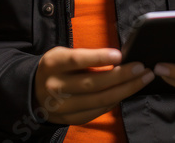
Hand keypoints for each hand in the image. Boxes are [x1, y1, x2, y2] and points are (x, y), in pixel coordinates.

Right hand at [33, 46, 155, 124]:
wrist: (32, 92)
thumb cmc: (56, 68)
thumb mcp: (62, 54)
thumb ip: (85, 57)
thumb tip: (118, 58)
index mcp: (53, 64)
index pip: (78, 60)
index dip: (99, 58)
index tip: (121, 55)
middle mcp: (56, 86)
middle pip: (93, 84)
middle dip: (121, 76)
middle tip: (142, 68)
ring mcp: (62, 106)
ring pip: (99, 100)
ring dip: (125, 90)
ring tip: (142, 79)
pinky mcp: (69, 119)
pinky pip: (97, 112)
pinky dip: (114, 102)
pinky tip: (126, 92)